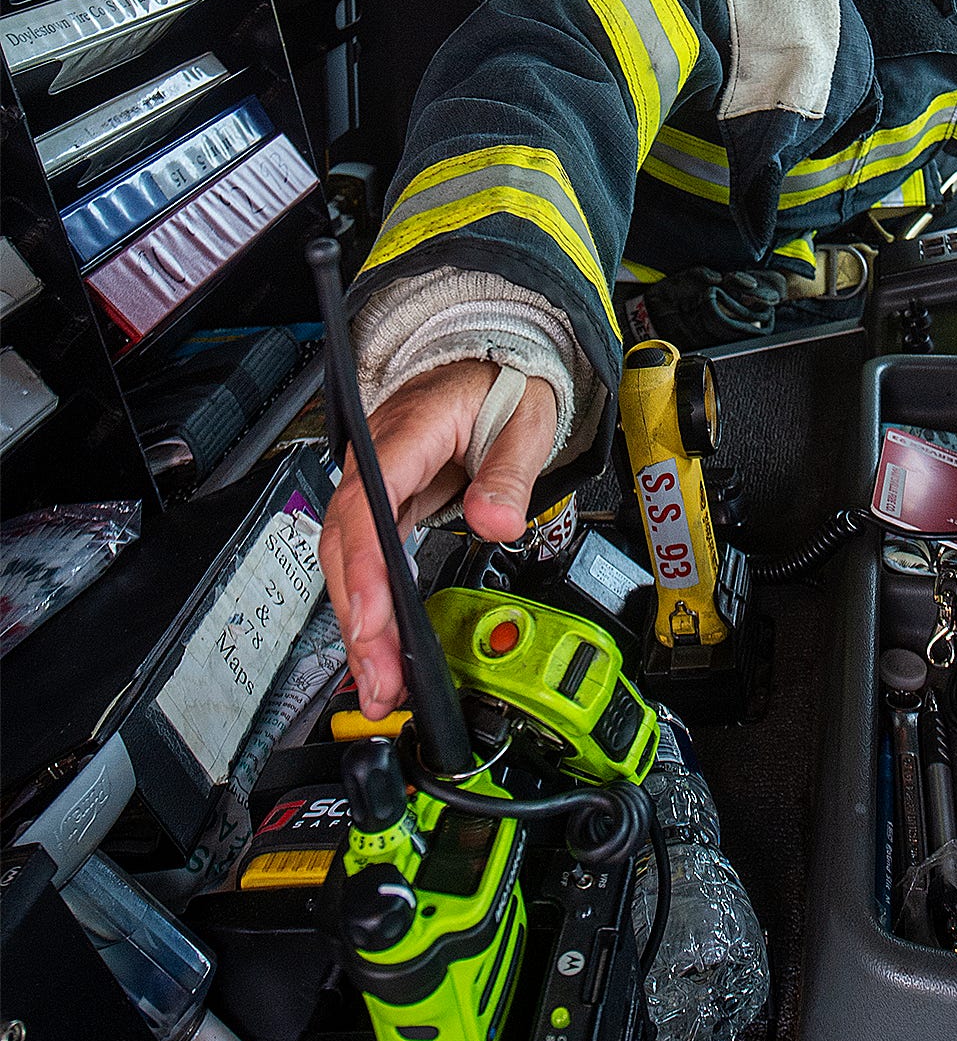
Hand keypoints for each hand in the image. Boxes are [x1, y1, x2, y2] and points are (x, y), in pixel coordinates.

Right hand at [318, 359, 556, 717]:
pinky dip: (368, 603)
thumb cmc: (502, 383)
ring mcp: (373, 481)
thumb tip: (495, 519)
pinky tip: (377, 645)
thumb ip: (509, 470)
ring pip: (346, 556)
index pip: (369, 502)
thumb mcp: (527, 418)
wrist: (489, 359)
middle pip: (345, 542)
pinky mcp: (382, 501)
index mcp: (407, 431)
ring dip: (358, 621)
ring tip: (377, 681)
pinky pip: (364, 556)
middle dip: (358, 616)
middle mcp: (376, 457)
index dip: (364, 567)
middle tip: (379, 677)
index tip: (371, 619)